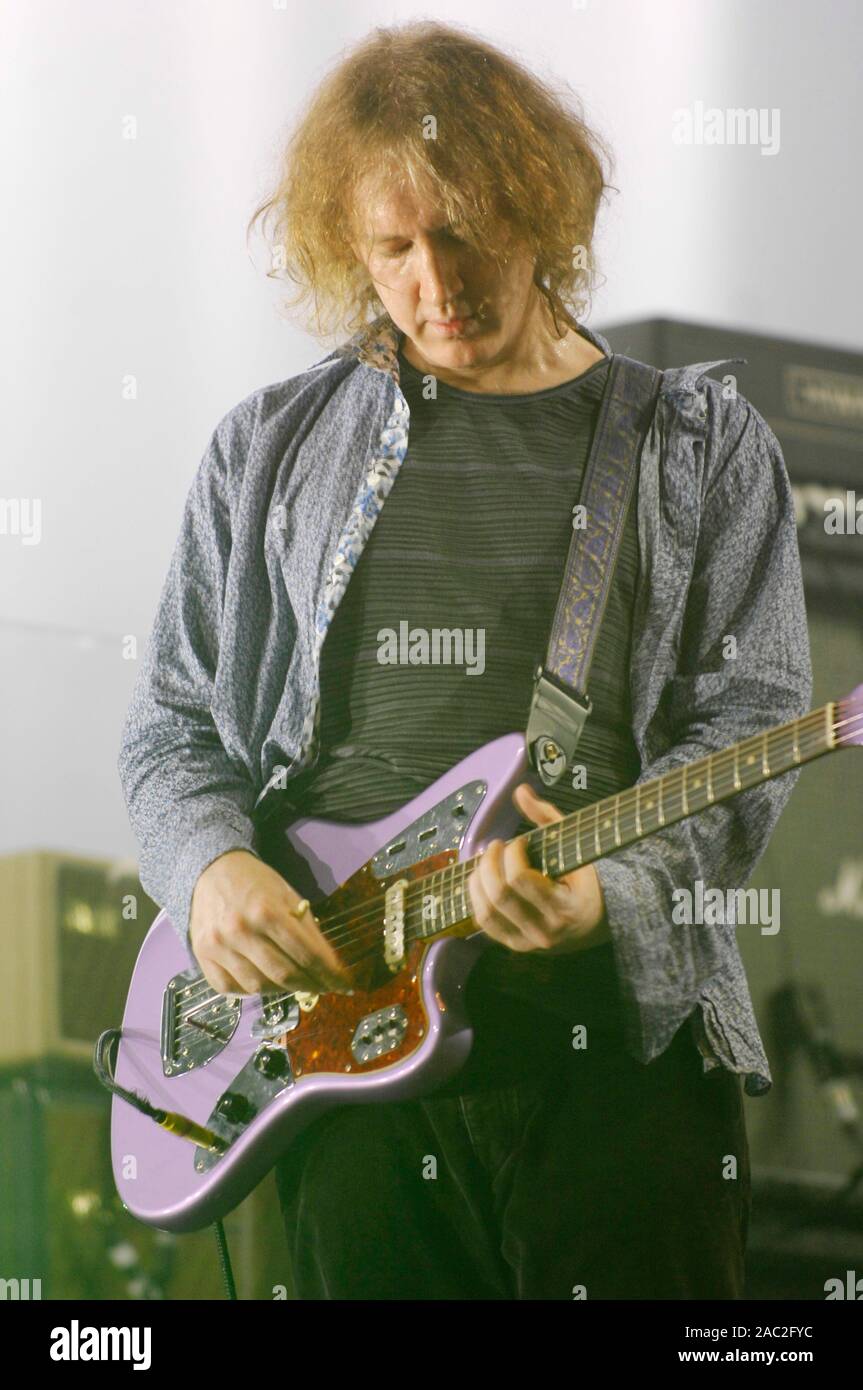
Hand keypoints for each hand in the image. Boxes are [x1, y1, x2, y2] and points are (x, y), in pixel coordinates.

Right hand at [189, 849, 353, 996]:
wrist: (213, 870)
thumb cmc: (257, 883)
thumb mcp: (288, 896)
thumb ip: (306, 929)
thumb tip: (327, 965)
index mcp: (267, 911)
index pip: (307, 954)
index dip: (329, 974)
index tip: (344, 985)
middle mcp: (241, 930)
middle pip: (284, 975)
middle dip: (311, 985)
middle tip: (323, 987)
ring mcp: (219, 945)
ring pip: (258, 987)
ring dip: (283, 991)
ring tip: (295, 983)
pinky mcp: (202, 955)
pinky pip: (229, 988)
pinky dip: (250, 992)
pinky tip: (264, 984)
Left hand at [466, 783, 610, 955]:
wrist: (596, 923)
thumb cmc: (586, 882)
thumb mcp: (577, 848)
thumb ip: (548, 817)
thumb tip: (521, 791)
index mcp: (565, 909)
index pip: (521, 879)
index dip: (512, 854)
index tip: (519, 842)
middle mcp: (544, 931)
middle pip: (499, 895)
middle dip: (490, 863)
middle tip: (496, 846)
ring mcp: (527, 943)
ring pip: (486, 911)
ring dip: (478, 879)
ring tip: (486, 860)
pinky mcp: (514, 946)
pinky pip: (484, 923)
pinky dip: (477, 897)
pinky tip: (483, 879)